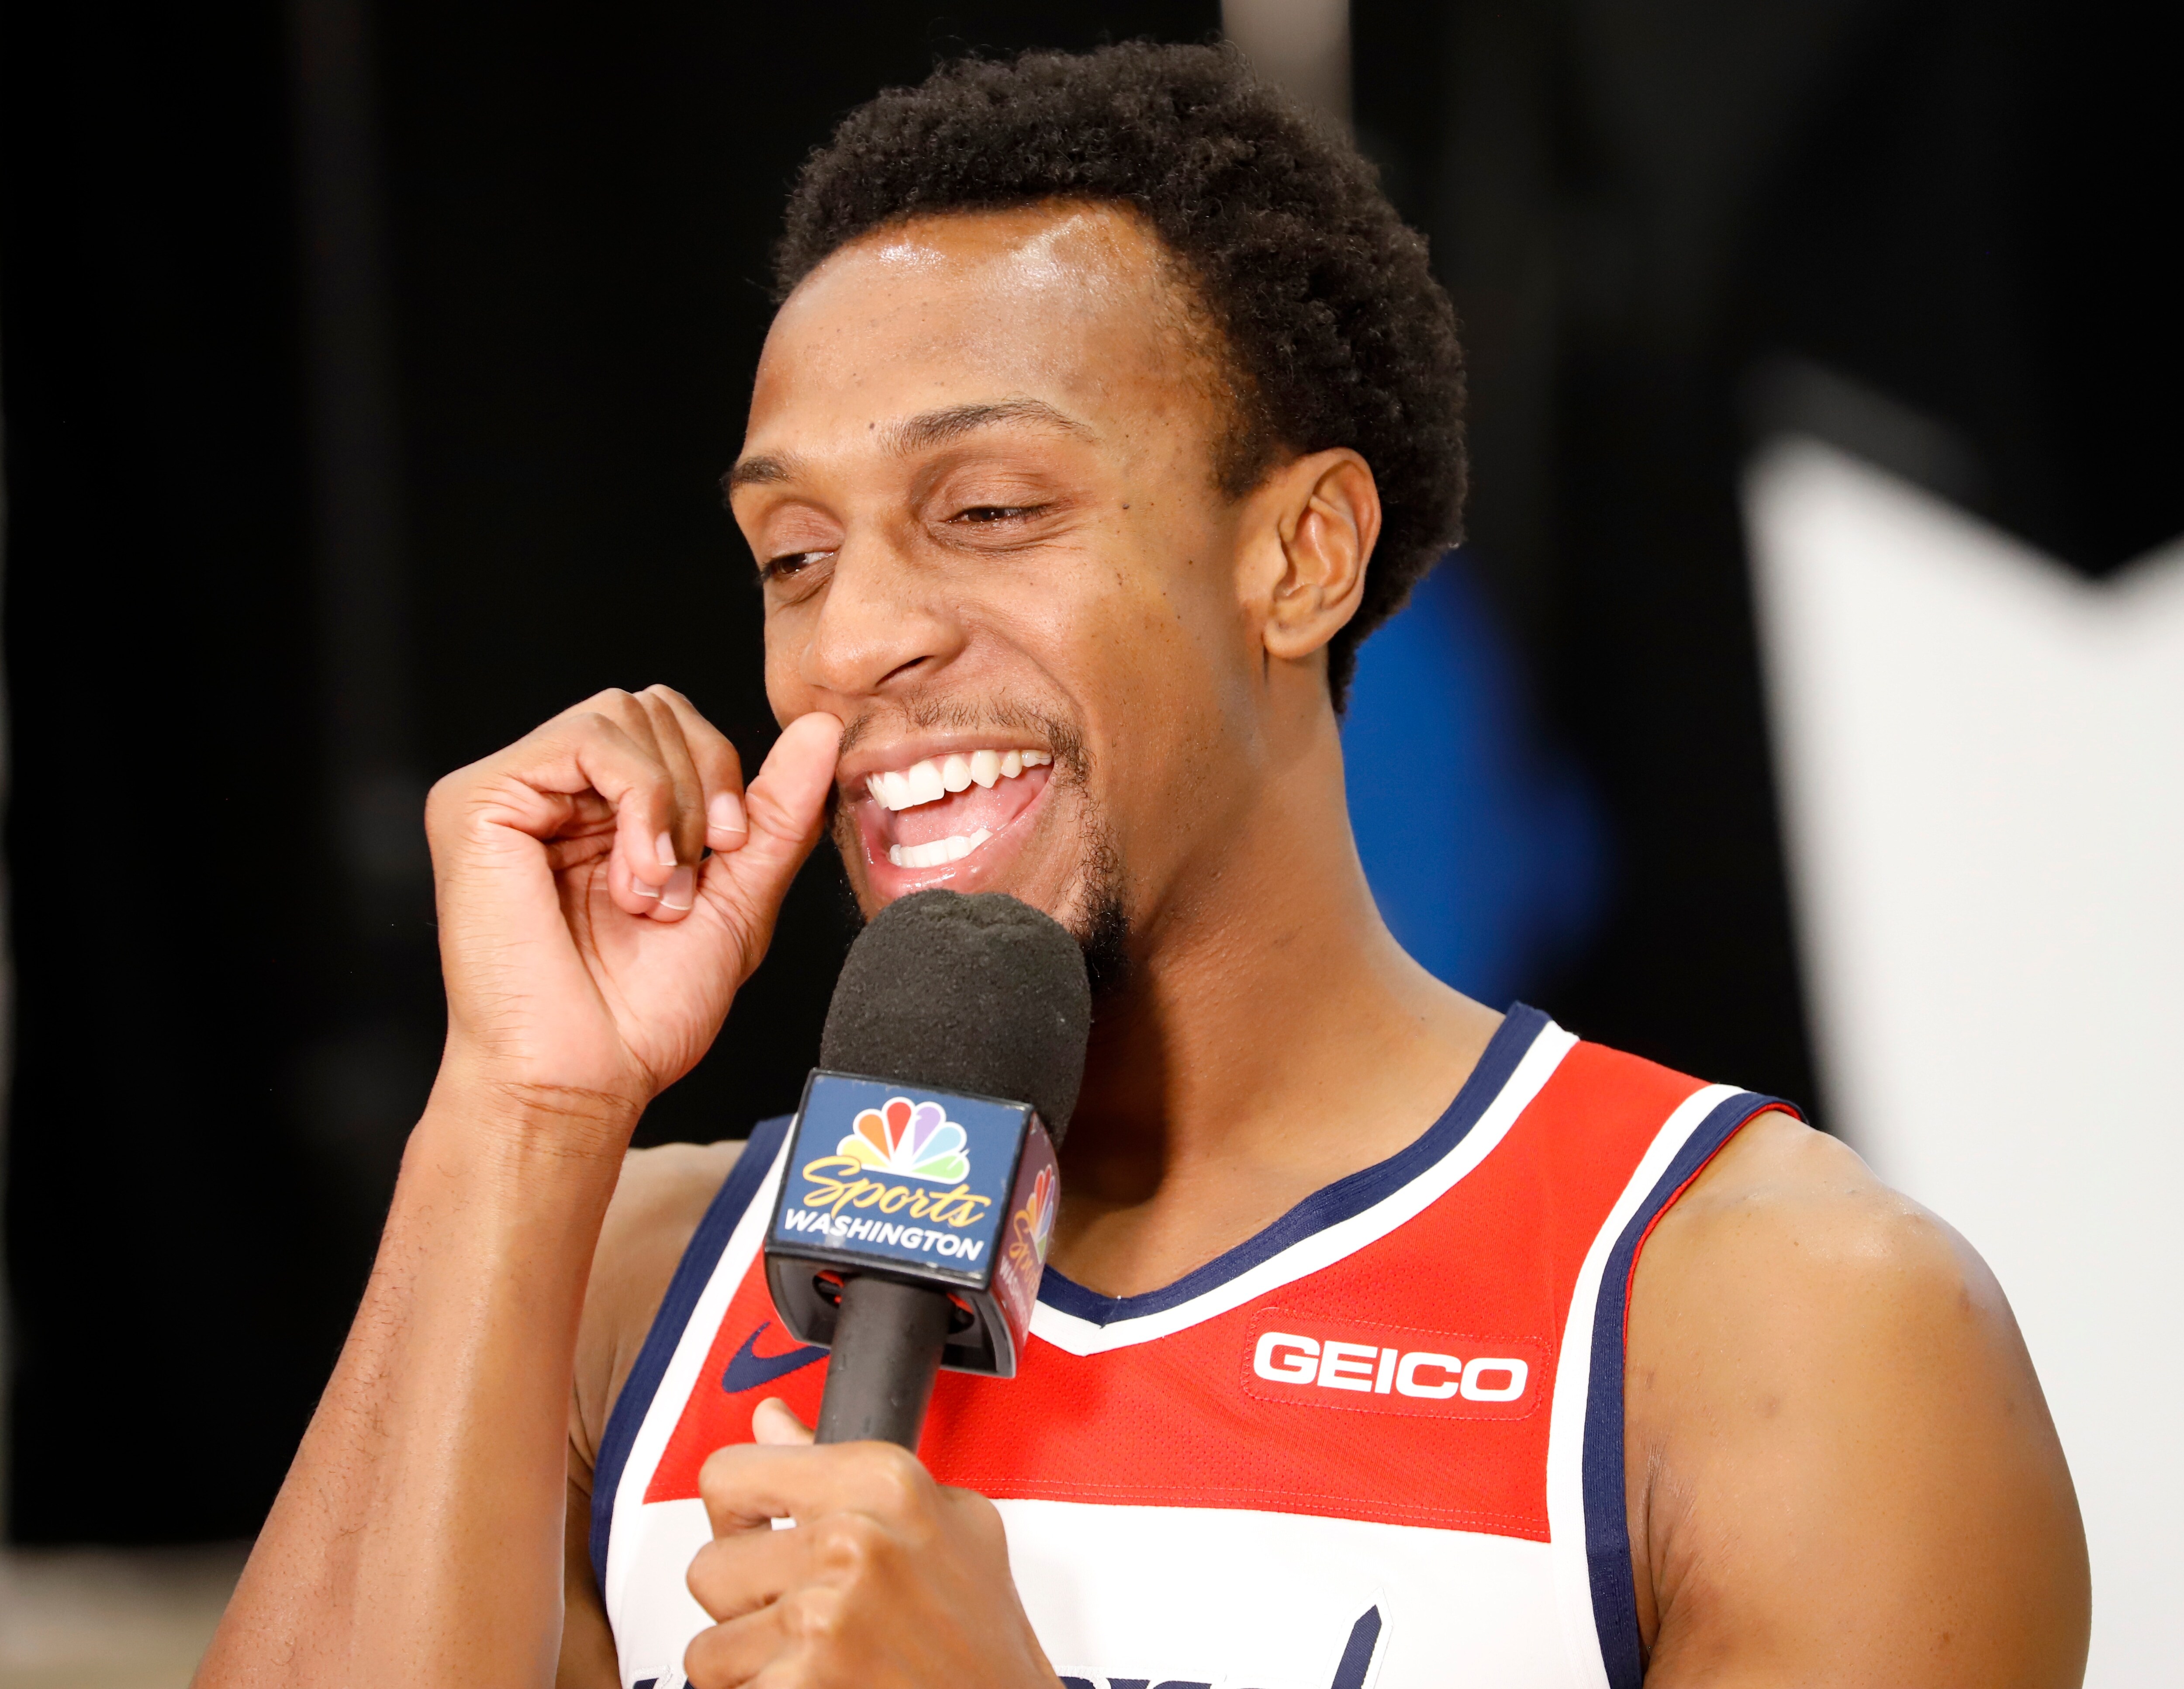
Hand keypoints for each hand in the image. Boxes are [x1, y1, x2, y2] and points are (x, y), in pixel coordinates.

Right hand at [425, 687, 841, 1121]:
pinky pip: (587, 739)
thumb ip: (779, 811)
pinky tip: (633, 875)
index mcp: (604, 813)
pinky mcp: (476, 800)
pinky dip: (640, 801)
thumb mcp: (740, 897)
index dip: (721, 772)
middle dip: (700, 787)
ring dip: (669, 807)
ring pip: (623, 712)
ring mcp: (512, 791)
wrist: (586, 1075)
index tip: (732, 850)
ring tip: (652, 891)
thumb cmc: (645, 1012)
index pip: (674, 724)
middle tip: (688, 880)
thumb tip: (820, 728)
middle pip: (653, 706)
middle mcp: (554, 794)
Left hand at [683, 1400, 1058, 1688]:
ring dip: (751, 1663)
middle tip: (803, 1615)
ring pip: (709, 1647)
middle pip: (709, 1568)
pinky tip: (820, 1686)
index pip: (729, 1474)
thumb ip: (843, 1465)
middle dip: (744, 1602)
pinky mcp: (803, 1686)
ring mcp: (824, 1620)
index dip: (735, 1513)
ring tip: (816, 1659)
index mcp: (882, 1482)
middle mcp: (851, 1542)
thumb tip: (770, 1422)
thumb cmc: (983, 1632)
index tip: (755, 1535)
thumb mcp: (946, 1519)